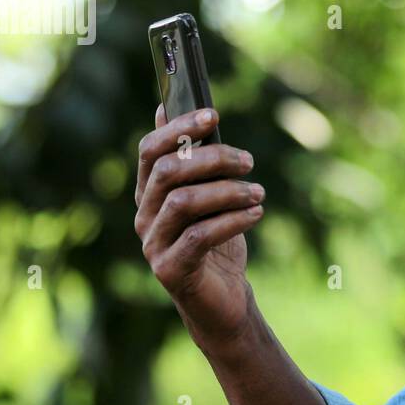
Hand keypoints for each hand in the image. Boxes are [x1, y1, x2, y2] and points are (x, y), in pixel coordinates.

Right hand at [135, 105, 265, 346]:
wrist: (223, 299)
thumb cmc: (217, 241)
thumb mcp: (210, 195)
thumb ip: (194, 159)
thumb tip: (166, 105)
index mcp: (150, 192)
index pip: (150, 150)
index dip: (179, 128)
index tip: (213, 115)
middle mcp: (144, 215)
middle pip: (168, 172)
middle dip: (212, 159)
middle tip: (248, 161)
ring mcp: (153, 244)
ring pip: (184, 202)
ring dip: (228, 191)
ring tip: (259, 193)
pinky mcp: (170, 270)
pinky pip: (199, 236)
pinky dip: (232, 220)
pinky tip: (256, 213)